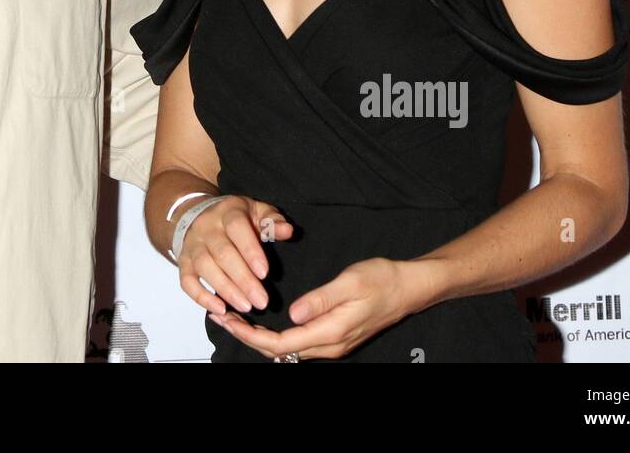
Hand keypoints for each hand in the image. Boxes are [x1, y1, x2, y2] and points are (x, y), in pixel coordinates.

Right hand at [176, 195, 293, 315]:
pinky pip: (187, 281)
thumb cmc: (236, 218)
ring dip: (225, 289)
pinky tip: (221, 310)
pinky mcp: (184, 262)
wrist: (199, 215)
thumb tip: (288, 231)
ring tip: (246, 307)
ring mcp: (193, 245)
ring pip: (204, 267)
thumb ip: (273, 221)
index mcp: (228, 211)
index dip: (250, 251)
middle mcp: (207, 227)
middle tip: (261, 301)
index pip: (237, 228)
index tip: (265, 273)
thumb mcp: (257, 211)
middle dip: (242, 279)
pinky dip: (201, 297)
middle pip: (222, 253)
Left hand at [208, 256, 427, 359]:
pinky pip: (298, 342)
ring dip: (259, 336)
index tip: (228, 320)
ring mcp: (332, 343)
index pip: (281, 343)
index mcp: (330, 332)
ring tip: (235, 317)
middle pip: (279, 350)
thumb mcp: (350, 282)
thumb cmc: (381, 279)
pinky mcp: (334, 336)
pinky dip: (275, 334)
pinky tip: (263, 320)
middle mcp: (329, 344)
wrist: (408, 287)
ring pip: (287, 349)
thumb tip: (294, 314)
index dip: (250, 335)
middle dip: (247, 336)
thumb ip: (321, 299)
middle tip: (221, 315)